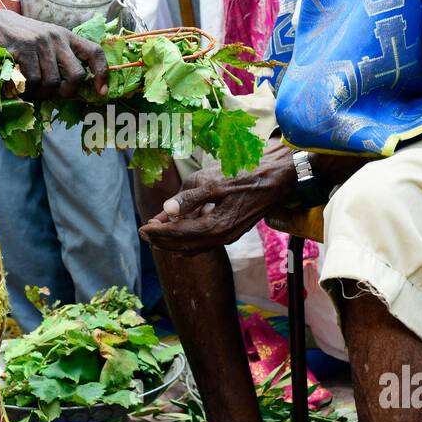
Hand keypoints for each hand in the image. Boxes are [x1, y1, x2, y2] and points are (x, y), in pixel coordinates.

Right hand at [0, 10, 107, 99]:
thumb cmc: (21, 38)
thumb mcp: (46, 41)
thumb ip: (60, 59)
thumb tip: (72, 92)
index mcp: (67, 36)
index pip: (95, 52)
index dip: (102, 73)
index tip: (101, 91)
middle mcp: (57, 37)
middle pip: (77, 74)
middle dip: (69, 91)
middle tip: (57, 94)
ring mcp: (41, 43)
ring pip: (53, 82)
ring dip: (43, 93)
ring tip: (35, 90)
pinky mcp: (24, 49)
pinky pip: (33, 81)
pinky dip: (29, 90)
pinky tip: (23, 86)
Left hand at [139, 145, 295, 254]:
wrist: (278, 179)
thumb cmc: (247, 175)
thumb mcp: (215, 182)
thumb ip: (190, 198)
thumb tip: (167, 211)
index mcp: (216, 226)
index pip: (179, 234)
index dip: (158, 232)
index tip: (142, 228)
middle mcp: (222, 237)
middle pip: (184, 245)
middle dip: (162, 240)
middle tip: (144, 232)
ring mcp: (228, 236)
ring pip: (194, 246)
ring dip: (174, 241)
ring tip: (157, 233)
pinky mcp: (232, 231)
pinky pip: (204, 241)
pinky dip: (188, 238)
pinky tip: (181, 229)